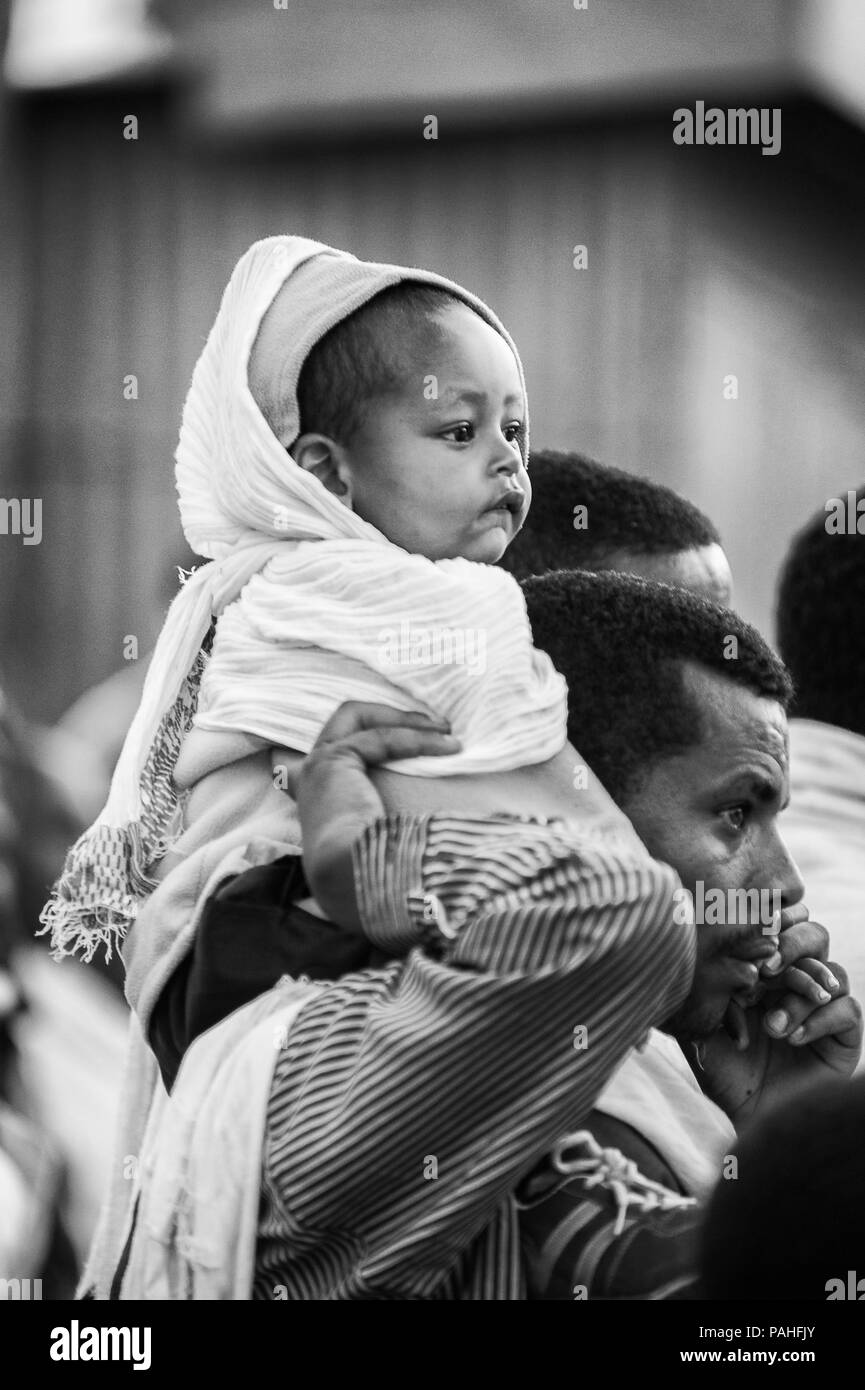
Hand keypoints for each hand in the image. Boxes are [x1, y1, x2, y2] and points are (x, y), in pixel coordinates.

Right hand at [285, 702, 460, 929]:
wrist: (355, 882)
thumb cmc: (376, 873)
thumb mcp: (386, 840)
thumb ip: (398, 821)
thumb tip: (447, 820)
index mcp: (319, 802)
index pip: (326, 758)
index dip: (360, 738)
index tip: (411, 738)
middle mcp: (309, 781)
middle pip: (345, 725)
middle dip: (391, 717)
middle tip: (437, 726)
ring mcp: (314, 768)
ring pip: (355, 717)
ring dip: (401, 717)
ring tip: (443, 728)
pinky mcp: (331, 761)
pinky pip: (379, 737)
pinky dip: (415, 739)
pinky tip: (447, 747)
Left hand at [696, 911, 862, 1125]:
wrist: (756, 1124)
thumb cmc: (727, 1077)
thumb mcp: (704, 1032)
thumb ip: (702, 995)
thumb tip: (690, 955)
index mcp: (768, 974)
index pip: (777, 932)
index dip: (766, 930)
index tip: (746, 945)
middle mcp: (799, 984)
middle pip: (813, 936)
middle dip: (792, 944)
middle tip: (768, 967)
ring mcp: (825, 1007)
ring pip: (832, 972)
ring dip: (800, 995)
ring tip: (773, 1027)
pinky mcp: (846, 1035)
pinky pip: (848, 1008)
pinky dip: (821, 1020)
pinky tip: (795, 1039)